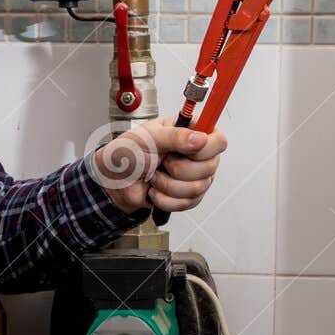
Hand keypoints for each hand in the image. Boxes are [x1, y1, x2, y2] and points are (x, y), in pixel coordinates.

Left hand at [93, 119, 226, 216]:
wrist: (115, 179)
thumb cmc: (129, 152)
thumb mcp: (149, 137)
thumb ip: (176, 136)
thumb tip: (200, 139)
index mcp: (192, 131)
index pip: (218, 141)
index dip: (205, 149)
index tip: (185, 150)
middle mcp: (199, 154)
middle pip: (209, 168)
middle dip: (178, 169)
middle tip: (161, 161)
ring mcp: (196, 176)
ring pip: (198, 188)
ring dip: (168, 185)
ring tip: (154, 175)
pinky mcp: (189, 196)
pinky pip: (187, 203)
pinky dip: (165, 199)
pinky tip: (155, 190)